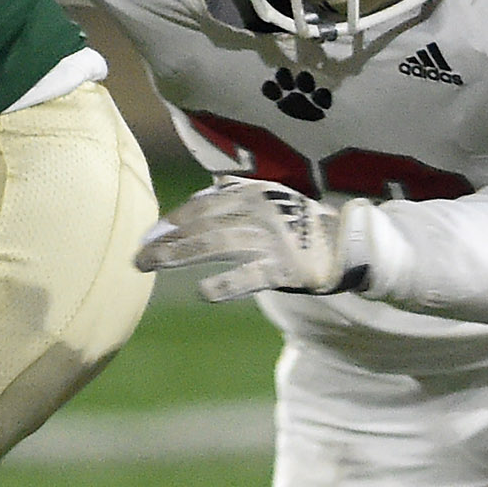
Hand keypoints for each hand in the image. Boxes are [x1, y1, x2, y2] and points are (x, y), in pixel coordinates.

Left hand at [135, 177, 370, 300]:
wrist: (349, 242)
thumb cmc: (297, 224)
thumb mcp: (266, 201)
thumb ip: (229, 202)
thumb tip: (185, 210)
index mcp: (254, 193)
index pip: (203, 205)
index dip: (173, 220)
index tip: (147, 235)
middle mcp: (260, 211)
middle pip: (203, 224)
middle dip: (167, 240)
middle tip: (138, 258)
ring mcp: (273, 239)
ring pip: (218, 244)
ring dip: (181, 255)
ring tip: (153, 265)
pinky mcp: (286, 268)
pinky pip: (252, 276)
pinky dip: (227, 284)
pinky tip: (203, 293)